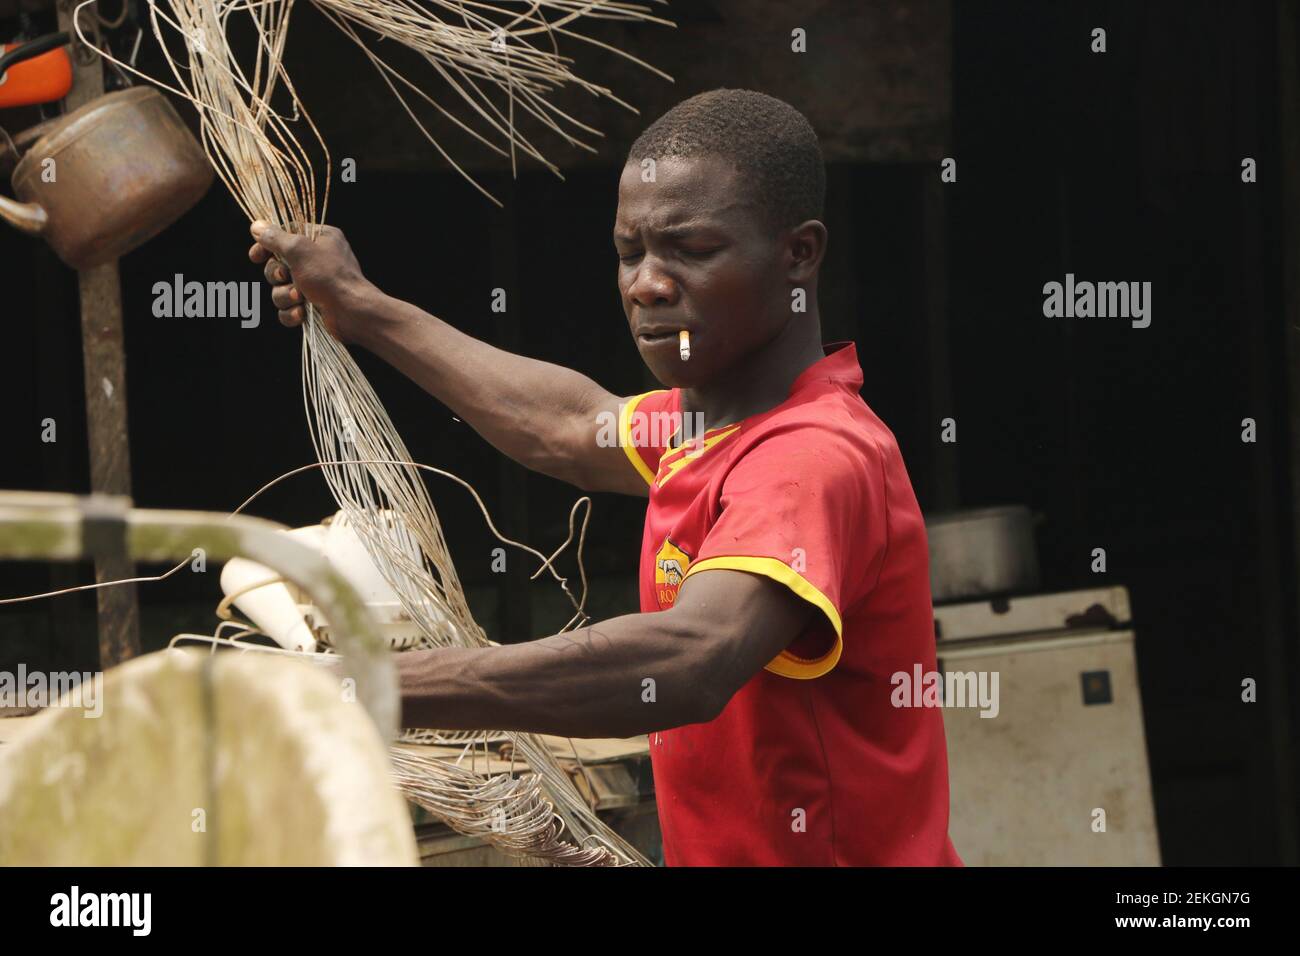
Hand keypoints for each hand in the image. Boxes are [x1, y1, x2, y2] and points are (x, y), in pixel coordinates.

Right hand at [248, 221, 374, 341]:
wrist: (353, 313)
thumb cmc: (330, 277)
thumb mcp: (299, 250)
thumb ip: (276, 238)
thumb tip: (256, 226)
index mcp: (319, 238)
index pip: (284, 235)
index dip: (267, 246)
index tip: (256, 256)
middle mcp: (317, 259)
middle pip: (278, 264)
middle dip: (276, 275)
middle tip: (285, 277)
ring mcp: (315, 284)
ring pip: (281, 289)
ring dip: (284, 295)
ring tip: (299, 298)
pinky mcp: (312, 306)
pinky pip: (288, 308)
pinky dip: (291, 312)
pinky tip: (301, 313)